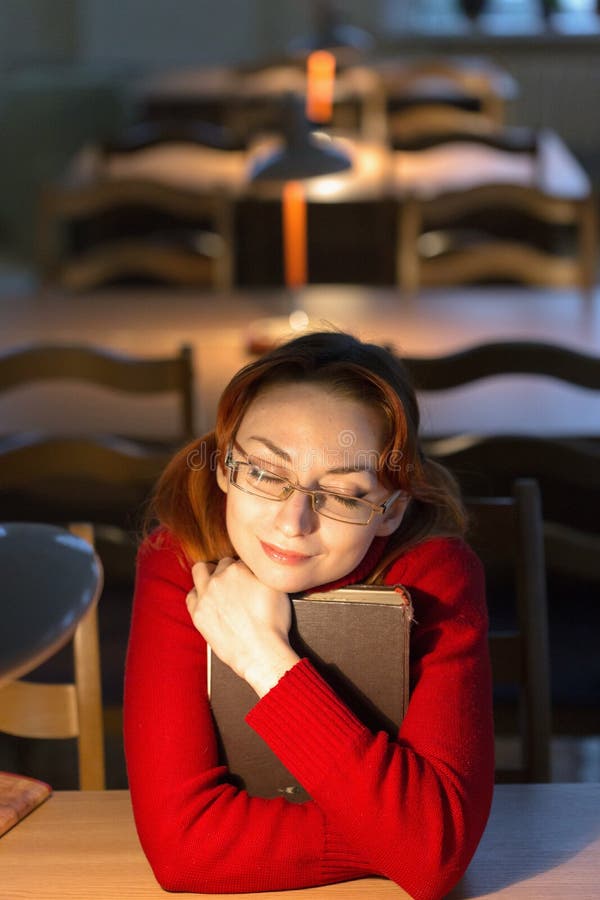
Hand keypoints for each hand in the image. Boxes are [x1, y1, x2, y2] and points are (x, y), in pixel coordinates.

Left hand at [186, 558, 299, 696]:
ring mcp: (206, 595)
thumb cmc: (274, 623)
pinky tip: (207, 602)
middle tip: (234, 583)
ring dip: (207, 575)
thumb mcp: (277, 588)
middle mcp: (220, 578)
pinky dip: (198, 596)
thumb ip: (263, 572)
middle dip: (226, 570)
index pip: (238, 559)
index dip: (244, 569)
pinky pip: (190, 596)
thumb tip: (258, 567)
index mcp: (240, 568)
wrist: (261, 651)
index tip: (246, 579)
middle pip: (220, 563)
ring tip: (217, 586)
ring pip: (199, 570)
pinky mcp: (198, 613)